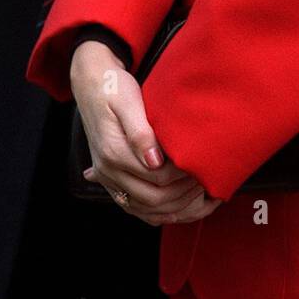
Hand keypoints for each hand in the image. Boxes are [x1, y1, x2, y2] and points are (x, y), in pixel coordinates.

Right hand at [70, 41, 219, 226]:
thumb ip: (140, 133)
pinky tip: (183, 206)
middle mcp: (108, 172)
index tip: (202, 164)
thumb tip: (155, 162)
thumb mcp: (128, 101)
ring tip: (202, 194)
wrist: (92, 86)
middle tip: (206, 179)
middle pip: (154, 199)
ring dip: (177, 208)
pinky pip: (138, 210)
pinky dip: (162, 213)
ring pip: (147, 211)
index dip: (183, 175)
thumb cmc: (114, 88)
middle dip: (185, 194)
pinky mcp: (112, 182)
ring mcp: (109, 180)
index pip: (157, 177)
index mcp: (114, 153)